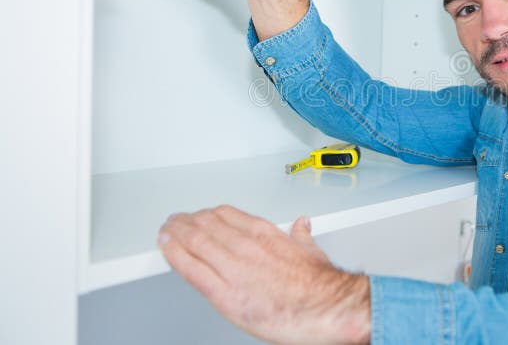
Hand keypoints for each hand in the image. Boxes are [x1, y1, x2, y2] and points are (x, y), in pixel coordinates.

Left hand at [158, 205, 370, 344]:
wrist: (326, 308)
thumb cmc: (320, 285)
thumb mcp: (311, 250)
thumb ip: (301, 236)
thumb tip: (302, 225)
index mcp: (265, 233)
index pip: (226, 215)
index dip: (206, 214)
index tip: (198, 216)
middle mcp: (246, 245)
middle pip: (205, 224)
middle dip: (185, 222)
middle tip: (175, 222)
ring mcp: (234, 268)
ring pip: (194, 242)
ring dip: (175, 234)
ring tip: (165, 233)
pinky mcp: (225, 294)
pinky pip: (192, 270)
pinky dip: (174, 256)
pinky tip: (166, 249)